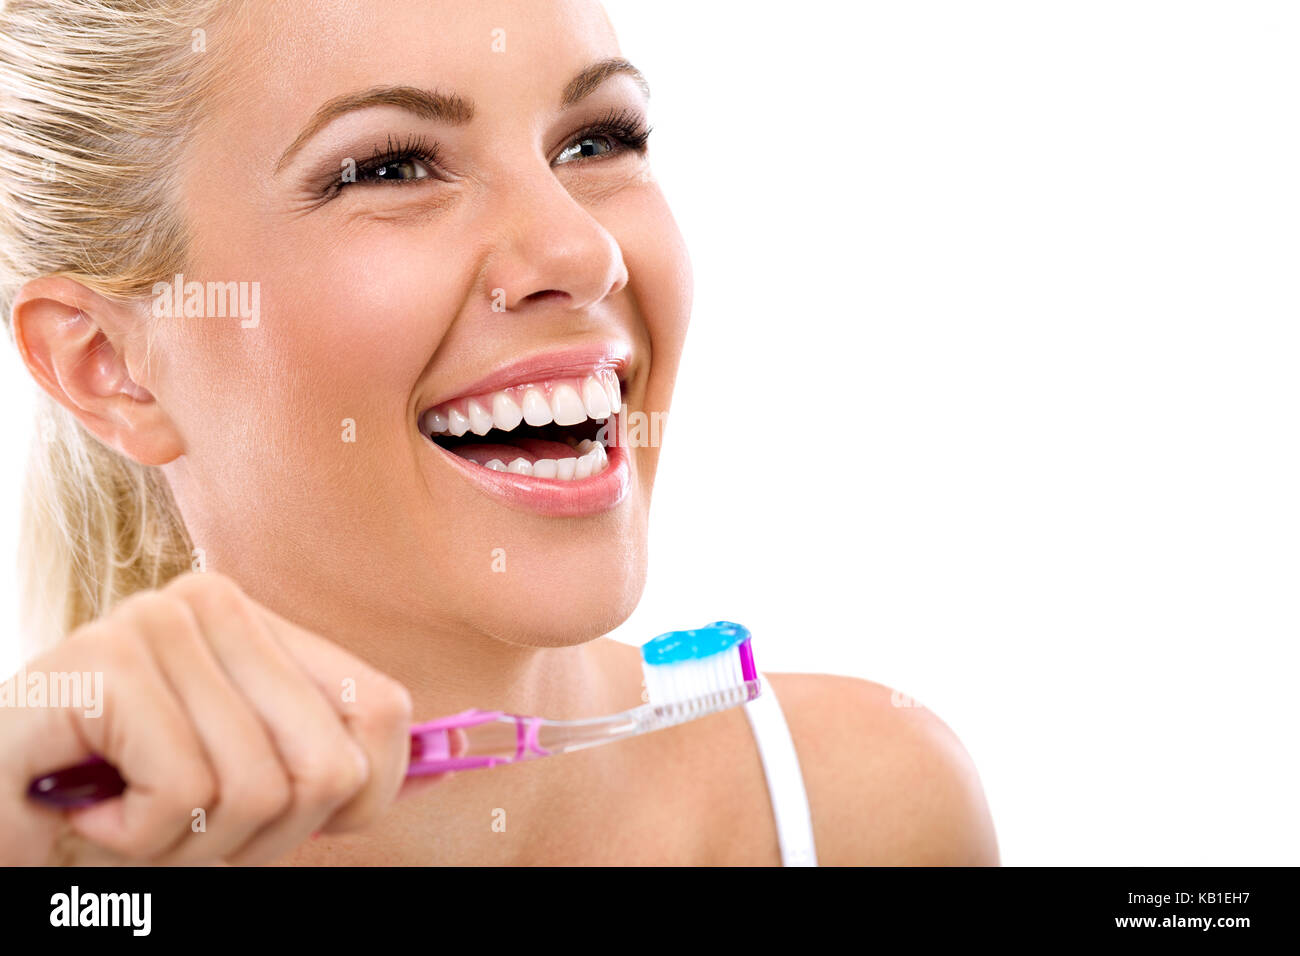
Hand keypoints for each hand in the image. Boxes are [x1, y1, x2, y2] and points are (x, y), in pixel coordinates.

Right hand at [0, 571, 417, 864]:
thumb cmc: (120, 809)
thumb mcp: (247, 786)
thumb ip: (329, 760)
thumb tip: (456, 751)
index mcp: (265, 624)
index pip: (385, 713)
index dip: (350, 799)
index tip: (275, 818)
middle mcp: (215, 603)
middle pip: (327, 764)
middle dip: (259, 837)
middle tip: (178, 827)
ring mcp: (157, 622)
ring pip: (257, 788)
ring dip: (190, 846)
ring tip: (127, 820)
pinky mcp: (107, 663)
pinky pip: (185, 793)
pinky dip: (140, 840)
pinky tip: (91, 812)